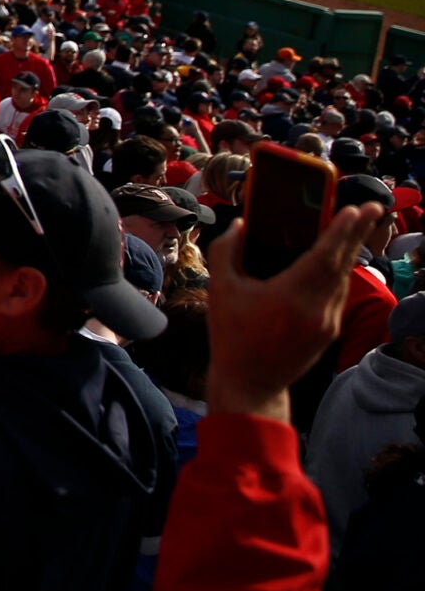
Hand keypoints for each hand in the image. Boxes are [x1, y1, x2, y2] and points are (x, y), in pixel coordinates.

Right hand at [204, 201, 384, 422]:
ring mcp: (327, 322)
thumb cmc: (230, 335)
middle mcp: (317, 309)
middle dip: (358, 233)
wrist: (249, 383)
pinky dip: (339, 272)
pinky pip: (338, 294)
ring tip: (354, 228)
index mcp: (290, 296)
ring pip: (344, 279)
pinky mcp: (329, 331)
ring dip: (349, 252)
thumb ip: (226, 251)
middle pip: (343, 264)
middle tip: (372, 207)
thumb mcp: (219, 289)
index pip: (325, 256)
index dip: (341, 230)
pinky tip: (336, 260)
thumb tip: (240, 226)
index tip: (355, 209)